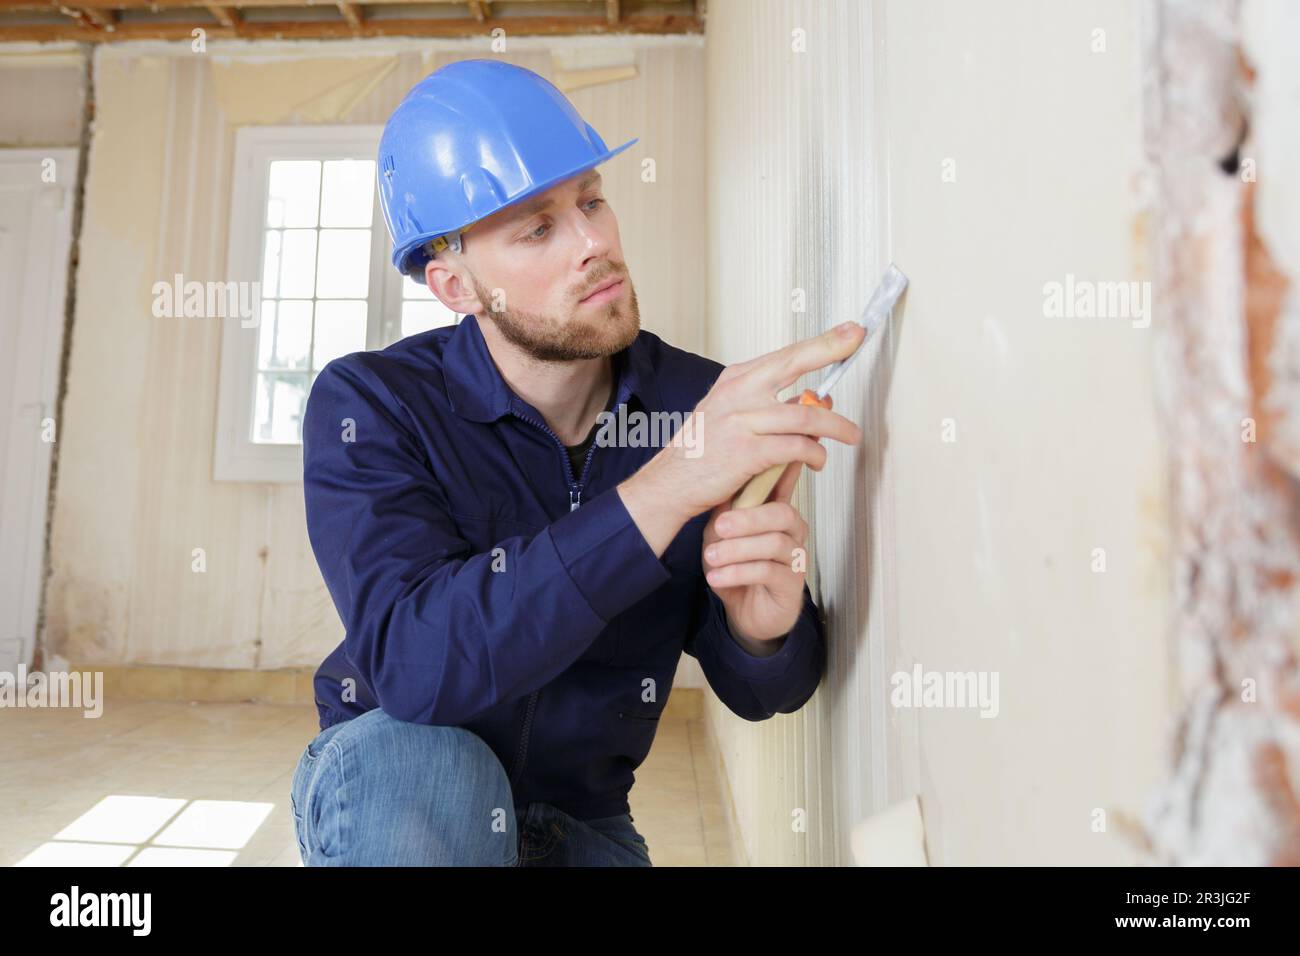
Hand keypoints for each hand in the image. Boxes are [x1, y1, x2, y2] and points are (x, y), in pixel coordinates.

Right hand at [638, 321, 864, 517]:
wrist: (670, 484)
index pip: (786, 354)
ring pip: (805, 414)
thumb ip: (765, 404)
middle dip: (830, 349)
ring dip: (836, 426)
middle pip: (794, 363)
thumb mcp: (728, 414)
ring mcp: (742, 421)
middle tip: (856, 341)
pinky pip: (795, 448)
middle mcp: (738, 393)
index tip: (848, 331)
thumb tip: (810, 399)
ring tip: (851, 435)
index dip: (822, 342)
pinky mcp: (747, 452)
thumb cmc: (702, 452)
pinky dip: (814, 454)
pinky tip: (818, 460)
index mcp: (735, 380)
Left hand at [701, 457, 808, 643]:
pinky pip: (768, 572)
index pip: (783, 487)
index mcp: (777, 515)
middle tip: (720, 526)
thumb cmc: (737, 571)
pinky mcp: (792, 583)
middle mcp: (793, 532)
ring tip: (712, 557)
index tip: (766, 460)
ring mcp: (795, 557)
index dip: (782, 471)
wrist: (746, 614)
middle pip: (782, 514)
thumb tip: (718, 486)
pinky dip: (738, 573)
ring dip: (738, 550)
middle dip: (749, 518)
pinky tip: (717, 578)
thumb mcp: (721, 538)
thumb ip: (724, 513)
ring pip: (774, 543)